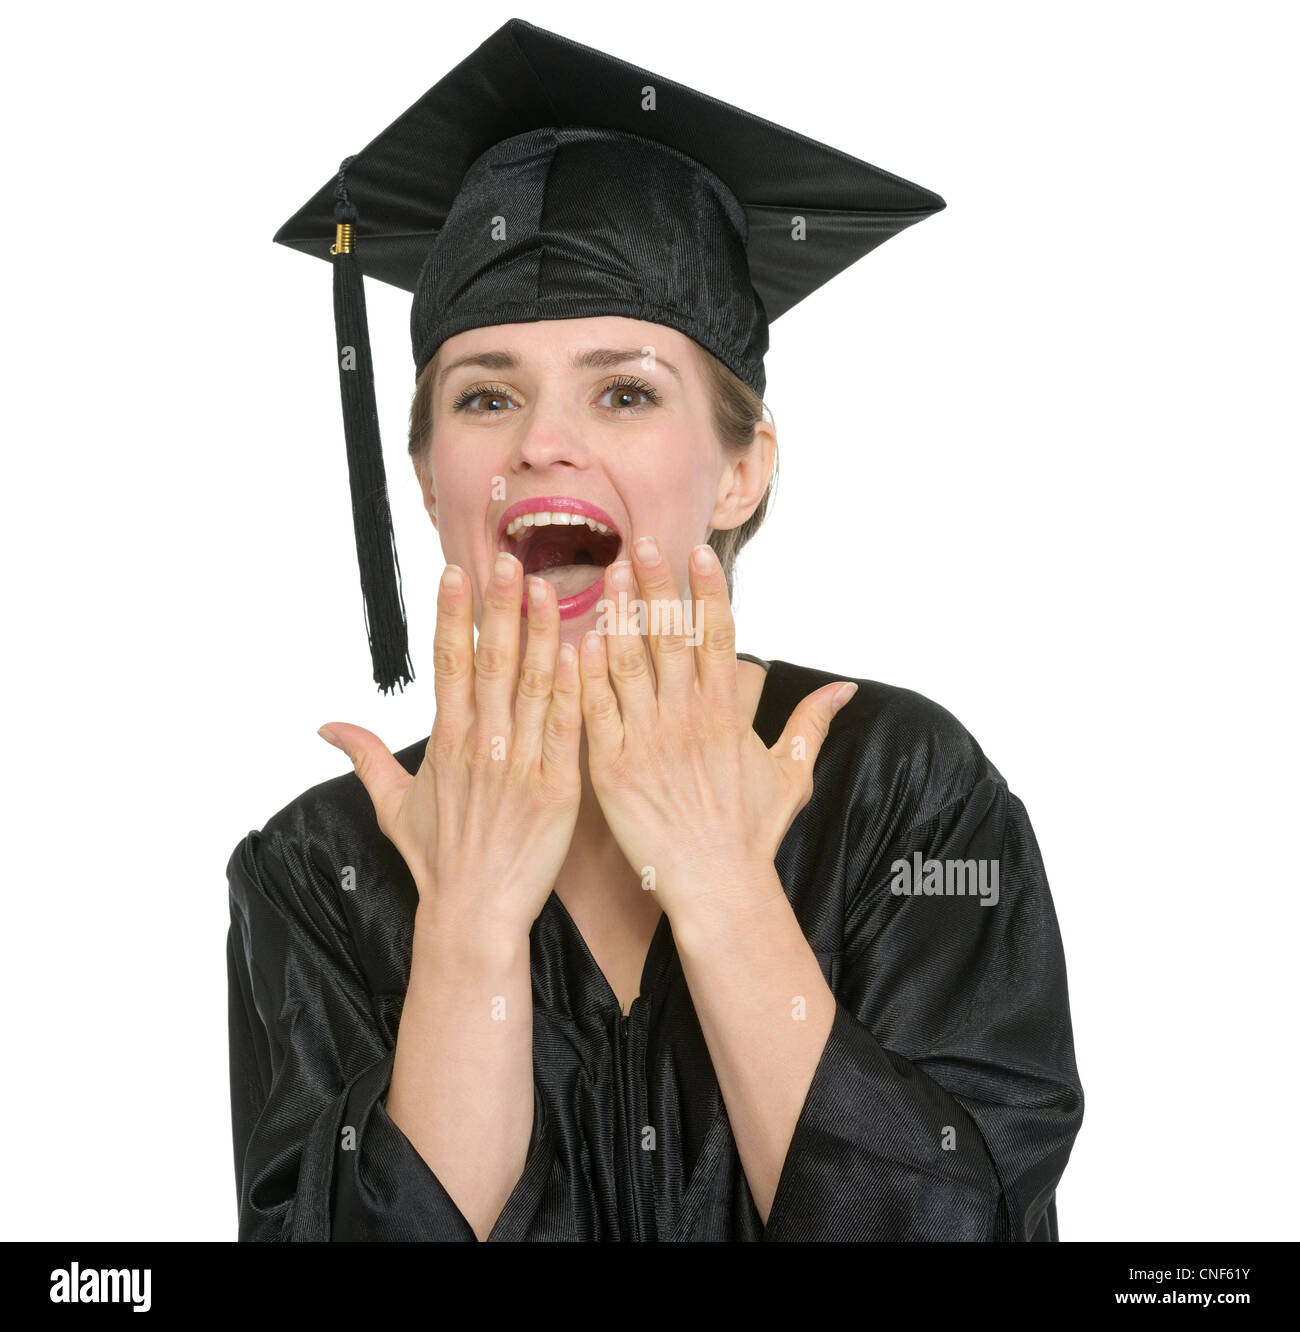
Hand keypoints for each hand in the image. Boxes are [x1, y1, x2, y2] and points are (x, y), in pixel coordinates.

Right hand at [319, 553, 582, 940]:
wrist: (473, 915)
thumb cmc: (438, 861)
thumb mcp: (393, 806)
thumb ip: (366, 756)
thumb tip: (326, 725)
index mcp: (447, 741)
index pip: (446, 664)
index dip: (451, 615)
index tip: (455, 570)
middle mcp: (482, 745)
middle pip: (490, 663)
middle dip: (499, 607)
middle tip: (508, 558)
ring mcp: (521, 764)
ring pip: (533, 686)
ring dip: (540, 633)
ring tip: (547, 586)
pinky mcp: (557, 788)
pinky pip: (567, 730)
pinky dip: (575, 690)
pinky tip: (584, 650)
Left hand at [577, 538, 856, 920]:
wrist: (717, 887)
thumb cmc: (752, 834)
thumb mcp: (792, 775)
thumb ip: (812, 724)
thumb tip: (845, 688)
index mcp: (727, 713)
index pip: (718, 636)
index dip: (708, 590)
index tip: (698, 551)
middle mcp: (688, 717)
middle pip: (671, 636)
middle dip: (657, 586)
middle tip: (642, 543)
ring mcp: (648, 739)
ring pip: (629, 662)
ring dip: (619, 614)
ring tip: (610, 574)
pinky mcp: (613, 767)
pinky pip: (596, 709)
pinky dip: (585, 672)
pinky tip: (576, 637)